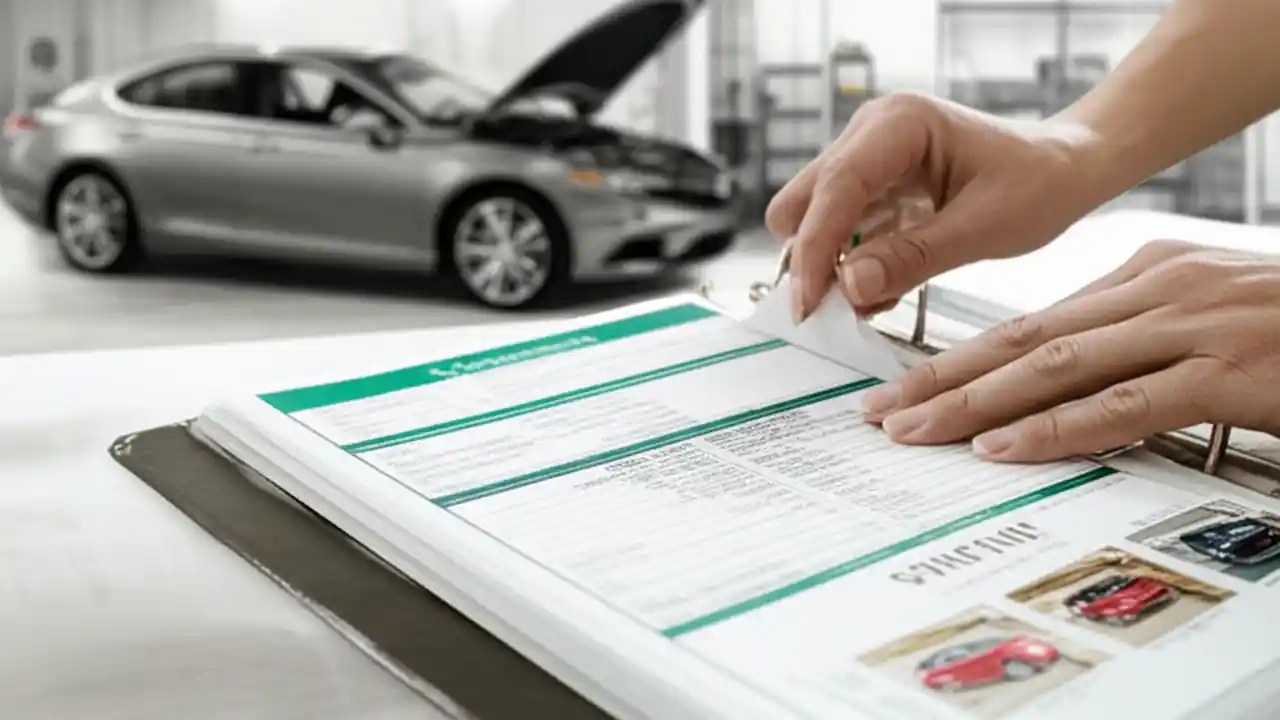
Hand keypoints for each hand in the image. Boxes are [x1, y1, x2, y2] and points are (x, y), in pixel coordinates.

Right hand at [765, 92, 1105, 321]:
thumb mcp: (985, 228)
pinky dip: (850, 264)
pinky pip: (839, 230)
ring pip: (812, 218)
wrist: (1067, 166)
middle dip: (810, 258)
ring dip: (830, 265)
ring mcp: (866, 157)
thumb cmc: (1040, 183)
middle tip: (833, 311)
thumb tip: (849, 288)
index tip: (808, 307)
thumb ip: (914, 258)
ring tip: (870, 301)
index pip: (835, 187)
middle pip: (803, 200)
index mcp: (899, 124)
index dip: (815, 250)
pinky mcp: (872, 185)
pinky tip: (883, 286)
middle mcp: (871, 132)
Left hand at [859, 240, 1279, 461]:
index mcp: (1147, 277)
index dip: (961, 357)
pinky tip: (1002, 446)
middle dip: (944, 378)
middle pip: (1025, 340)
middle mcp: (1157, 292)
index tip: (906, 386)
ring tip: (916, 430)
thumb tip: (1068, 382)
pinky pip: (1124, 404)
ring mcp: (1192, 328)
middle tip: (881, 411)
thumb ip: (1138, 342)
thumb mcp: (1204, 320)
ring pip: (1057, 367)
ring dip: (976, 402)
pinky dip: (1056, 428)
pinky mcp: (1227, 370)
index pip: (1032, 322)